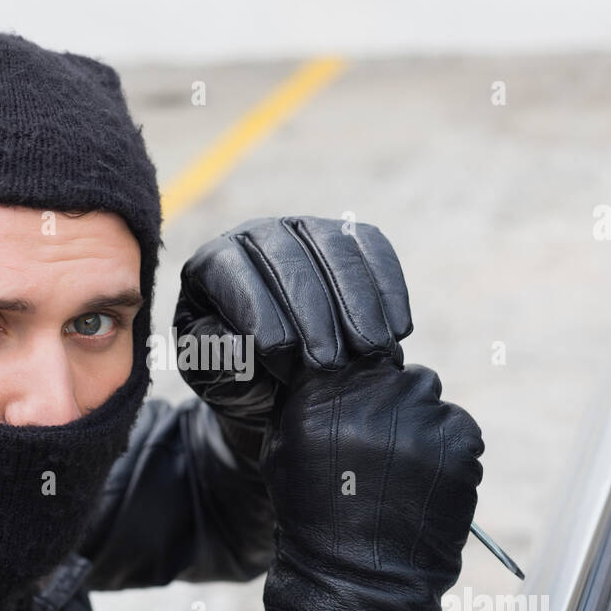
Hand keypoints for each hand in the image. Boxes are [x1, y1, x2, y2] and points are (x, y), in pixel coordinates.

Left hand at [173, 216, 413, 457]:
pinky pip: (372, 248)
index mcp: (212, 264)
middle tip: (329, 362)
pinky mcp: (347, 237)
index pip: (228, 268)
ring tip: (370, 350)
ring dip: (356, 301)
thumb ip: (214, 357)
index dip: (252, 305)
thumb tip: (236, 341)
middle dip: (312, 311)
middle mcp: (257, 236)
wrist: (275, 379)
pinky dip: (388, 288)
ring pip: (333, 248)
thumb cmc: (236, 374)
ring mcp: (304, 231)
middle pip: (285, 256)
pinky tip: (398, 329)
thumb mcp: (212, 375)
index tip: (277, 348)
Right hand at [260, 359, 484, 610]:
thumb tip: (332, 367)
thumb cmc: (313, 519)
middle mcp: (373, 395)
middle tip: (388, 451)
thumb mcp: (283, 451)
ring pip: (433, 401)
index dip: (365, 389)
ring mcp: (419, 417)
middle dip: (398, 406)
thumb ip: (306, 400)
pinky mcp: (457, 442)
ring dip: (425, 428)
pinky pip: (460, 429)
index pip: (358, 360)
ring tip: (408, 475)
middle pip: (401, 377)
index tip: (364, 419)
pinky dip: (451, 451)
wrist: (357, 582)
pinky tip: (428, 485)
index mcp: (323, 392)